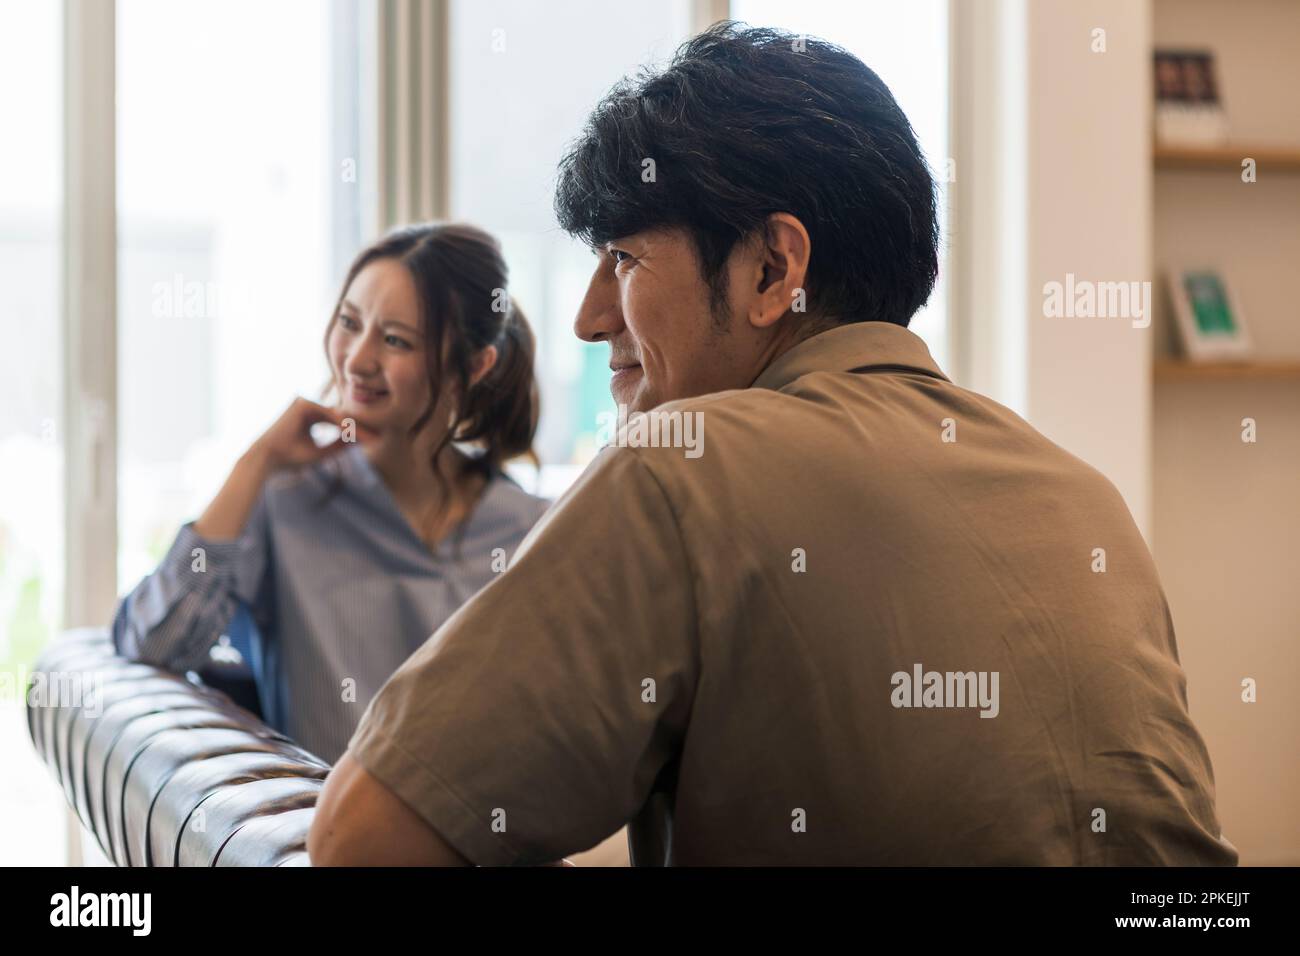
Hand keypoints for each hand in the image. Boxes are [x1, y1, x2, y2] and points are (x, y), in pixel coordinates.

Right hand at [249, 397, 374, 470]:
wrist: (267, 459)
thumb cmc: (289, 458)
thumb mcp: (321, 452)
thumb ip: (339, 445)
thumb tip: (360, 441)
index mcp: (310, 417)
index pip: (339, 423)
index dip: (356, 433)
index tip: (374, 442)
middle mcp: (307, 407)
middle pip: (340, 417)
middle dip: (359, 429)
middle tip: (379, 438)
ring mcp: (304, 403)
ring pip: (336, 416)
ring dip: (354, 428)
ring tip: (371, 439)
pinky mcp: (302, 403)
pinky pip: (328, 415)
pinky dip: (341, 426)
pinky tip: (354, 435)